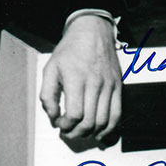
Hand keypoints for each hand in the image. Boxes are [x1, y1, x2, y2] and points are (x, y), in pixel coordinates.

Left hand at [40, 15, 120, 142]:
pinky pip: (117, 114)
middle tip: (68, 132)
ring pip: (103, 121)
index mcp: (76, 78)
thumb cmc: (70, 50)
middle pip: (89, 121)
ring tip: (80, 132)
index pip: (74, 114)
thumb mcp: (50, 68)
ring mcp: (109, 85)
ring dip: (90, 133)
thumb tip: (54, 117)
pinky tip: (99, 132)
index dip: (65, 125)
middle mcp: (95, 83)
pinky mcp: (118, 86)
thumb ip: (48, 95)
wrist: (93, 31)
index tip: (59, 124)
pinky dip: (109, 128)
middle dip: (76, 133)